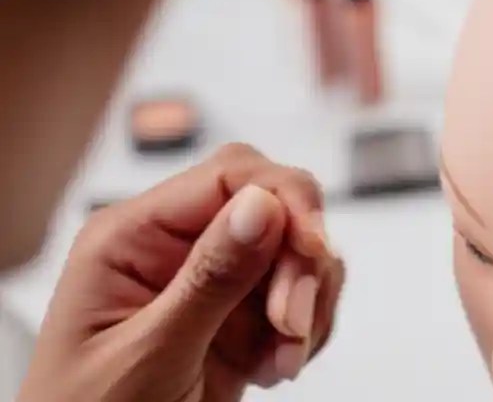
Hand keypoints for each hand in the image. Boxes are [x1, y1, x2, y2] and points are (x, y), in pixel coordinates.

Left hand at [19, 144, 345, 401]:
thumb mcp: (147, 354)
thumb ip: (208, 280)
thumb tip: (262, 204)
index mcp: (131, 238)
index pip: (229, 176)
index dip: (285, 200)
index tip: (313, 250)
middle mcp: (173, 248)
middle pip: (274, 206)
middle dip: (300, 262)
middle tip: (293, 323)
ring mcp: (211, 282)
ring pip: (297, 251)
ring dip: (309, 304)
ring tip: (281, 359)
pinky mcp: (241, 316)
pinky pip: (303, 293)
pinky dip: (309, 330)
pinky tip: (276, 366)